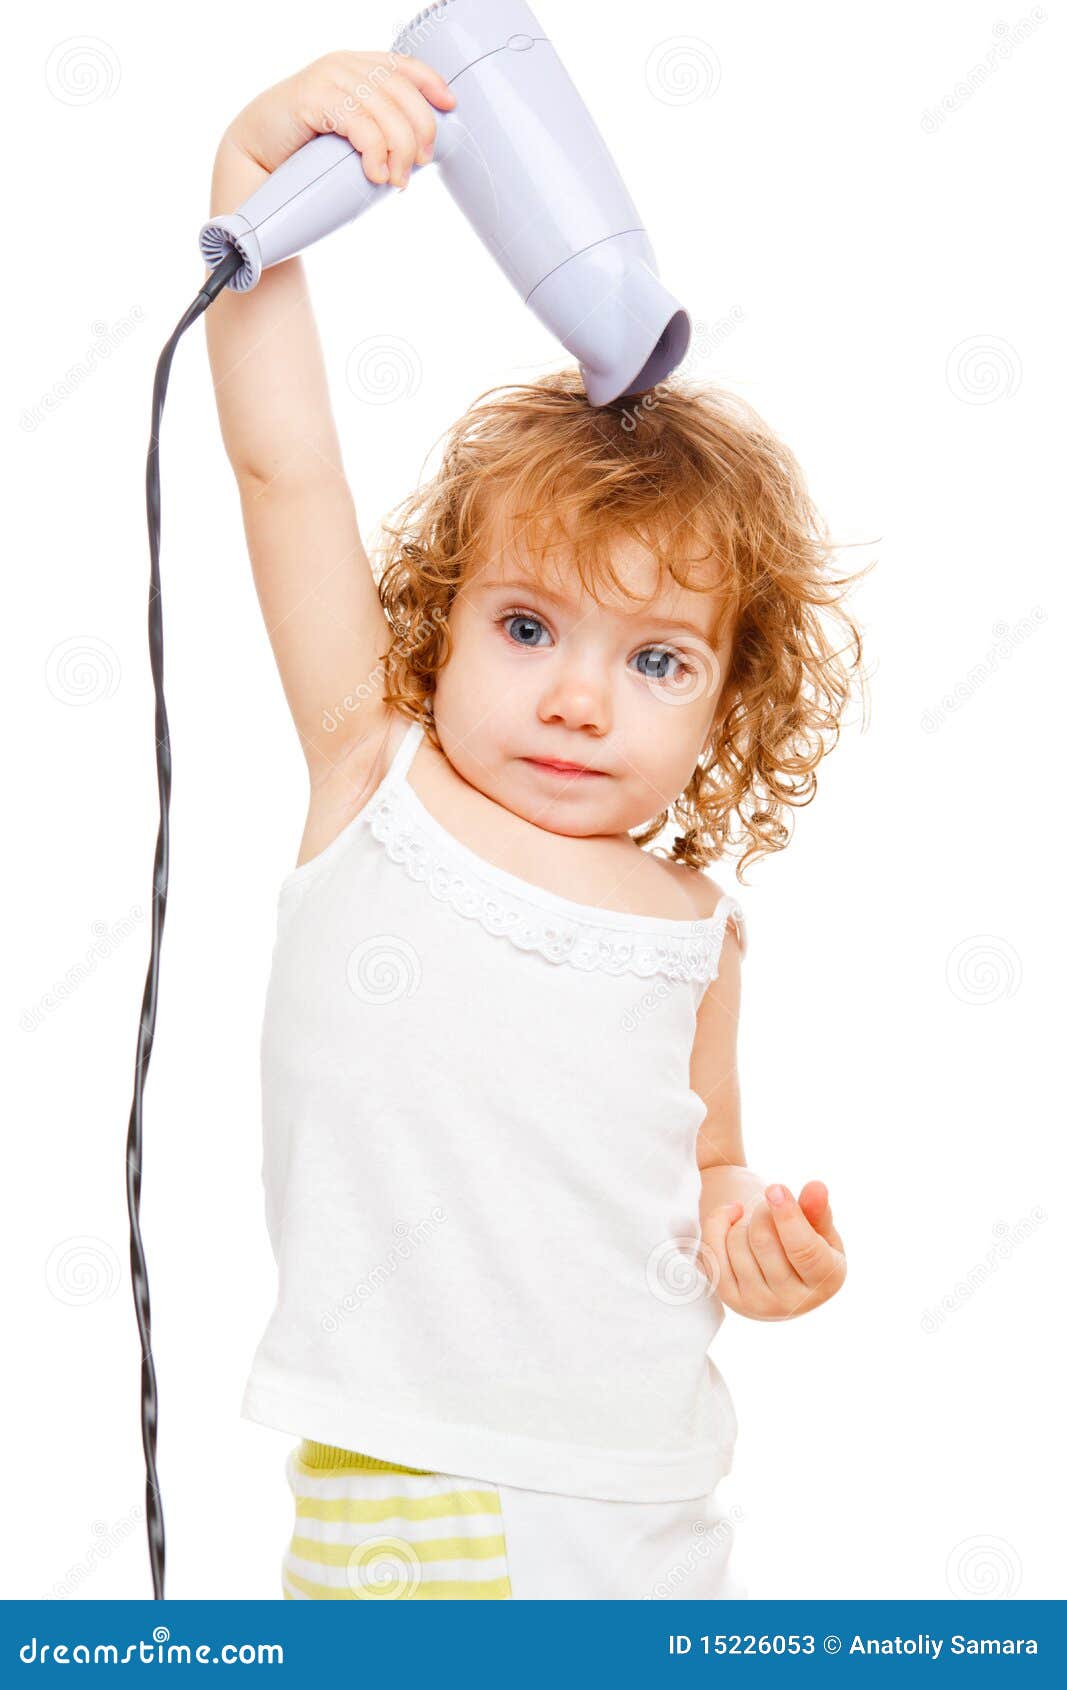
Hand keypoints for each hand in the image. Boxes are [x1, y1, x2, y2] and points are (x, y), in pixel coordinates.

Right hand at [224, 49, 456, 188]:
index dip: (432, 83)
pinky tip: (376, 174)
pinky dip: (375, 153)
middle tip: (419, 164)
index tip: (449, 108)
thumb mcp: (350, 133)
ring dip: (399, 151)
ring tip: (396, 181)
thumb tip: (419, 152)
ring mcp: (328, 79)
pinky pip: (360, 123)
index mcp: (357, 67)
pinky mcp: (313, 98)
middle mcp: (345, 66)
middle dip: (420, 131)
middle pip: (402, 92)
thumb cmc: (307, 152)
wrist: (256, 156)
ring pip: (385, 111)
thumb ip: (378, 128)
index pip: (405, 65)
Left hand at [700, 1181, 845, 1320]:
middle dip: (762, 1212)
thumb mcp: (816, 1224)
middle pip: (764, 1241)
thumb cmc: (799, 1238)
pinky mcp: (729, 1298)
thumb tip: (817, 1188)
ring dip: (743, 1220)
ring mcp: (758, 1304)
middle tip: (768, 1205)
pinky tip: (731, 1216)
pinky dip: (717, 1224)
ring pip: (738, 1244)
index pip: (805, 1250)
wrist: (772, 1262)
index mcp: (826, 1280)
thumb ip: (816, 1207)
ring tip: (756, 1221)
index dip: (788, 1217)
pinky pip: (714, 1253)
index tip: (776, 1188)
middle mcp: (793, 1301)